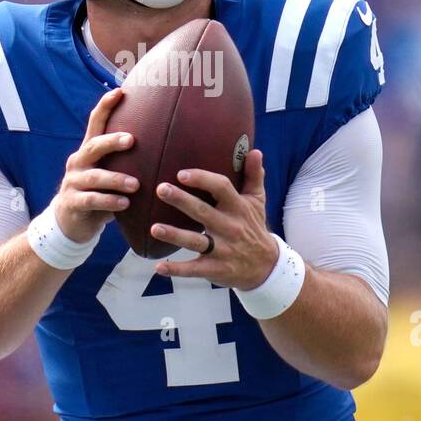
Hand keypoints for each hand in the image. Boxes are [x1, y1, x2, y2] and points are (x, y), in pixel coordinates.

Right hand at [53, 88, 138, 241]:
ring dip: (115, 179)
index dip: (105, 106)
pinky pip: (91, 200)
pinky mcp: (72, 203)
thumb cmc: (99, 193)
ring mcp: (73, 182)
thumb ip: (126, 161)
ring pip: (94, 177)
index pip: (94, 123)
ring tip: (136, 184)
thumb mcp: (109, 174)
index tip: (120, 91)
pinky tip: (124, 204)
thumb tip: (165, 143)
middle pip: (93, 146)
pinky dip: (109, 202)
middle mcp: (78, 162)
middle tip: (131, 140)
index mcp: (88, 151)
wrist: (70, 222)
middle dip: (111, 141)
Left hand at [150, 148, 277, 289]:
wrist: (266, 266)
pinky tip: (158, 268)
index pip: (221, 188)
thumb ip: (254, 176)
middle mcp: (229, 227)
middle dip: (181, 200)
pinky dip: (176, 270)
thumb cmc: (253, 226)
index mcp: (238, 207)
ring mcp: (222, 250)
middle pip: (203, 212)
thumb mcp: (258, 201)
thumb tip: (254, 150)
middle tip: (160, 189)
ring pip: (196, 241)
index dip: (203, 179)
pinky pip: (194, 269)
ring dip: (174, 235)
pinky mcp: (215, 269)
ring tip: (154, 228)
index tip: (182, 173)